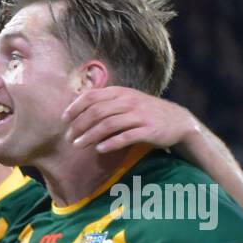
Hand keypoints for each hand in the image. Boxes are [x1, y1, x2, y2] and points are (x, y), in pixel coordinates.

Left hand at [63, 87, 197, 153]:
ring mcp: (140, 115)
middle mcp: (129, 101)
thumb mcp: (126, 102)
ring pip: (109, 124)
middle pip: (97, 111)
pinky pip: (126, 136)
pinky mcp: (149, 130)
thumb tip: (77, 110)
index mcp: (121, 92)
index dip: (75, 107)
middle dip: (79, 125)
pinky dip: (111, 143)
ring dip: (90, 135)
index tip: (64, 120)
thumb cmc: (144, 113)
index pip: (92, 96)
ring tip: (78, 145)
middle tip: (69, 138)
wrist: (177, 121)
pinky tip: (99, 150)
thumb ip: (105, 103)